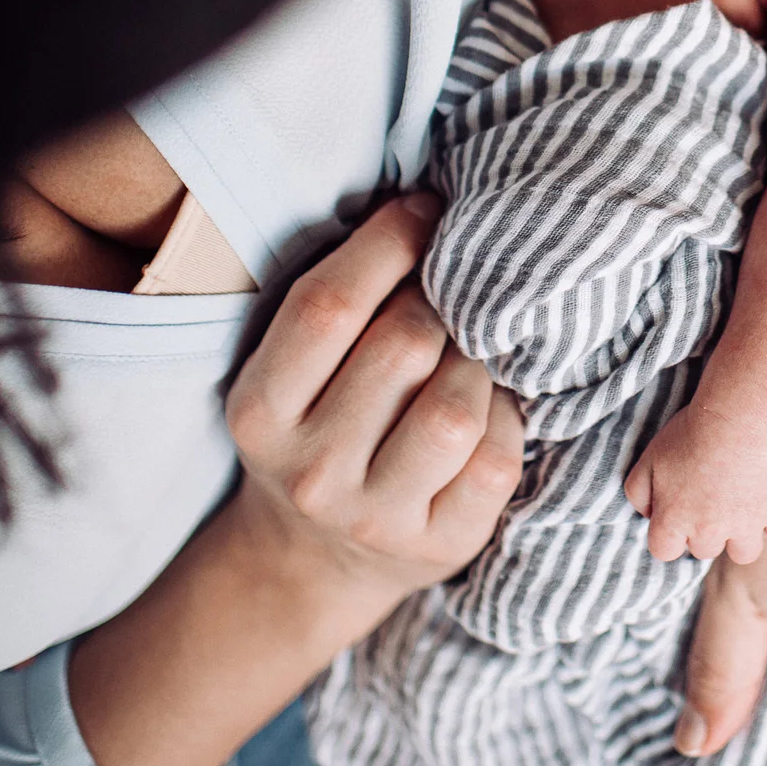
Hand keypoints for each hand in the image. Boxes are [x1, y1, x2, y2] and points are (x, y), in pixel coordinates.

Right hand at [225, 193, 523, 641]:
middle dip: (442, 297)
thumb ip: (340, 301)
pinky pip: (495, 459)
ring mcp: (376, 516)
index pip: (328, 306)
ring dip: (476, 361)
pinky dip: (506, 416)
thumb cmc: (317, 426)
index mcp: (260, 412)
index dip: (389, 242)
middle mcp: (311, 471)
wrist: (311, 561)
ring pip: (455, 407)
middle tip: (454, 285)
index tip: (426, 209)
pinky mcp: (440, 546)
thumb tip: (424, 204)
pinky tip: (489, 404)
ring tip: (469, 349)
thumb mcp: (292, 372)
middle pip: (403, 346)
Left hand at [625, 399, 766, 564]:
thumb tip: (647, 513)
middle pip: (704, 551)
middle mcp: (709, 533)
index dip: (668, 533)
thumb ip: (638, 493)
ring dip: (742, 537)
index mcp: (674, 521)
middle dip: (705, 531)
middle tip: (710, 499)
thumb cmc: (689, 437)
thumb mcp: (648, 460)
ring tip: (740, 510)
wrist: (736, 422)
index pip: (663, 551)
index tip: (675, 513)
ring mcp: (746, 527)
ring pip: (744, 554)